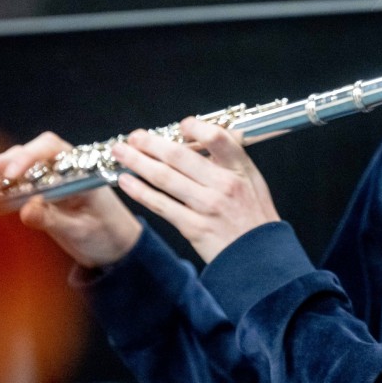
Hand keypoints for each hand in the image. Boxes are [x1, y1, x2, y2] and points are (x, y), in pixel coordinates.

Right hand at [0, 132, 141, 267]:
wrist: (114, 246)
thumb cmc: (106, 233)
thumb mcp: (83, 229)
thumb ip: (56, 219)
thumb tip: (27, 210)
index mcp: (79, 167)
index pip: (50, 149)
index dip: (27, 158)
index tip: (11, 176)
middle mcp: (59, 166)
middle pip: (24, 155)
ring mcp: (44, 178)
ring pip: (11, 166)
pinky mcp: (32, 191)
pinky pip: (7, 183)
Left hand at [113, 117, 278, 262]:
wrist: (261, 257)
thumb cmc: (255, 217)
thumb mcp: (252, 180)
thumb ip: (230, 158)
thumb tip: (200, 137)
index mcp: (240, 169)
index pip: (216, 137)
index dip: (194, 127)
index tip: (180, 125)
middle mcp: (223, 185)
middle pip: (179, 156)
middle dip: (150, 143)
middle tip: (133, 136)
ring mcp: (207, 206)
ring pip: (164, 178)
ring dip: (137, 162)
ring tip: (120, 152)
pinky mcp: (194, 227)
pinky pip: (161, 205)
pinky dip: (140, 191)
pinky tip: (126, 181)